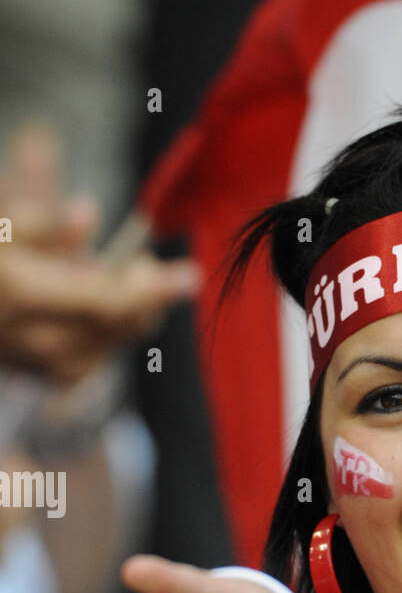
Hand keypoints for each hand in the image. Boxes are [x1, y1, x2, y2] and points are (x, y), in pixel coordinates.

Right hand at [0, 121, 198, 383]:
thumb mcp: (1, 232)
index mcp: (26, 295)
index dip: (155, 289)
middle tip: (140, 260)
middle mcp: (43, 341)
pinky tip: (88, 306)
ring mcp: (52, 366)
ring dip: (128, 305)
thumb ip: (43, 223)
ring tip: (93, 275)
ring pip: (120, 337)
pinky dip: (112, 326)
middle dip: (147, 290)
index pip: (110, 300)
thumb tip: (88, 214)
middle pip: (125, 322)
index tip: (192, 274)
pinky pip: (108, 352)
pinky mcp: (59, 379)